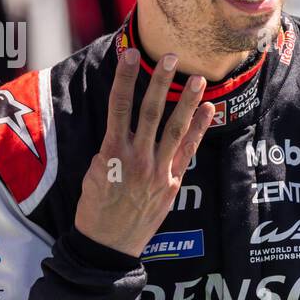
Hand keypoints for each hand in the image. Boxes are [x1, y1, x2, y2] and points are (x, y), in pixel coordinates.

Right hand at [74, 49, 213, 257]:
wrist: (109, 245)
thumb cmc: (95, 207)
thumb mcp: (91, 173)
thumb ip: (108, 148)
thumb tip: (122, 131)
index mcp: (112, 151)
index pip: (118, 106)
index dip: (125, 78)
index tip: (130, 55)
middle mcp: (137, 158)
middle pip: (150, 112)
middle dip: (160, 82)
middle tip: (172, 57)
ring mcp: (158, 170)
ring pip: (175, 129)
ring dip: (187, 102)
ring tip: (198, 79)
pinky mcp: (172, 183)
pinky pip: (188, 151)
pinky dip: (199, 130)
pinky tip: (208, 111)